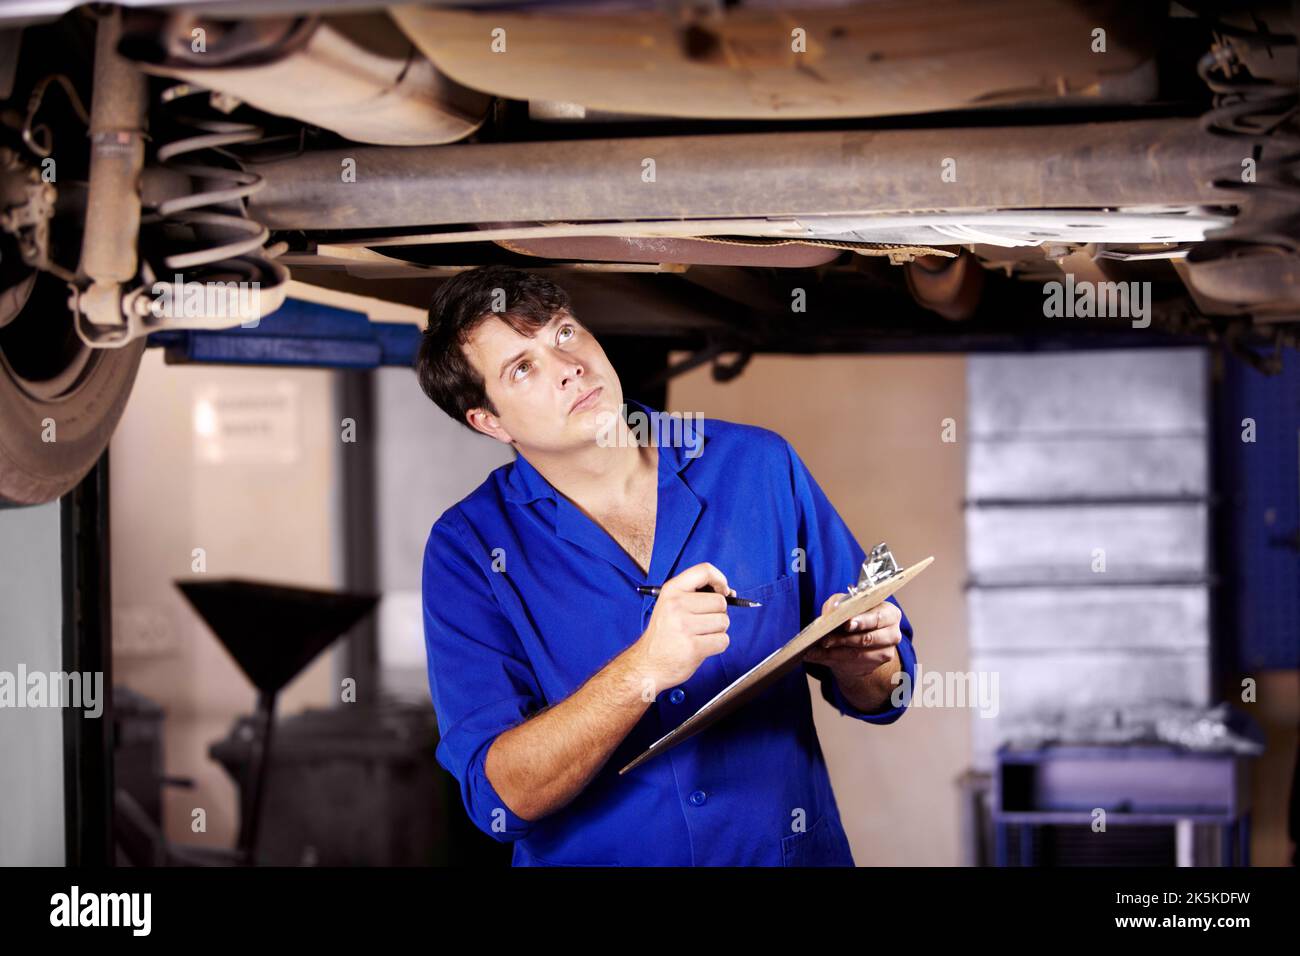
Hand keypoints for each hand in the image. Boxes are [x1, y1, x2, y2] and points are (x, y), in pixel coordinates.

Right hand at [632, 562, 732, 691]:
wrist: (647, 664)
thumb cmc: (664, 634)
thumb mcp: (670, 604)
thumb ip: (696, 594)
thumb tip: (729, 592)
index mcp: (671, 590)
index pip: (704, 570)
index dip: (720, 579)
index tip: (723, 591)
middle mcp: (676, 605)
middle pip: (720, 601)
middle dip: (718, 614)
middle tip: (701, 623)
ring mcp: (684, 626)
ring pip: (724, 622)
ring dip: (717, 631)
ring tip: (699, 636)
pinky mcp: (693, 647)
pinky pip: (723, 640)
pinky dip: (717, 645)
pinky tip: (701, 647)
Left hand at [804, 593, 901, 679]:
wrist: (858, 637)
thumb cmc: (854, 614)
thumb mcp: (846, 602)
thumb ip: (839, 602)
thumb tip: (831, 612)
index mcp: (890, 614)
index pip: (877, 618)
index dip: (862, 622)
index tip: (847, 624)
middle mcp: (892, 634)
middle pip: (868, 639)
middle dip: (844, 640)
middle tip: (825, 640)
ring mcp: (885, 653)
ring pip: (857, 655)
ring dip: (834, 652)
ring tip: (816, 649)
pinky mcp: (873, 666)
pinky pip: (849, 665)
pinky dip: (830, 659)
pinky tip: (814, 656)